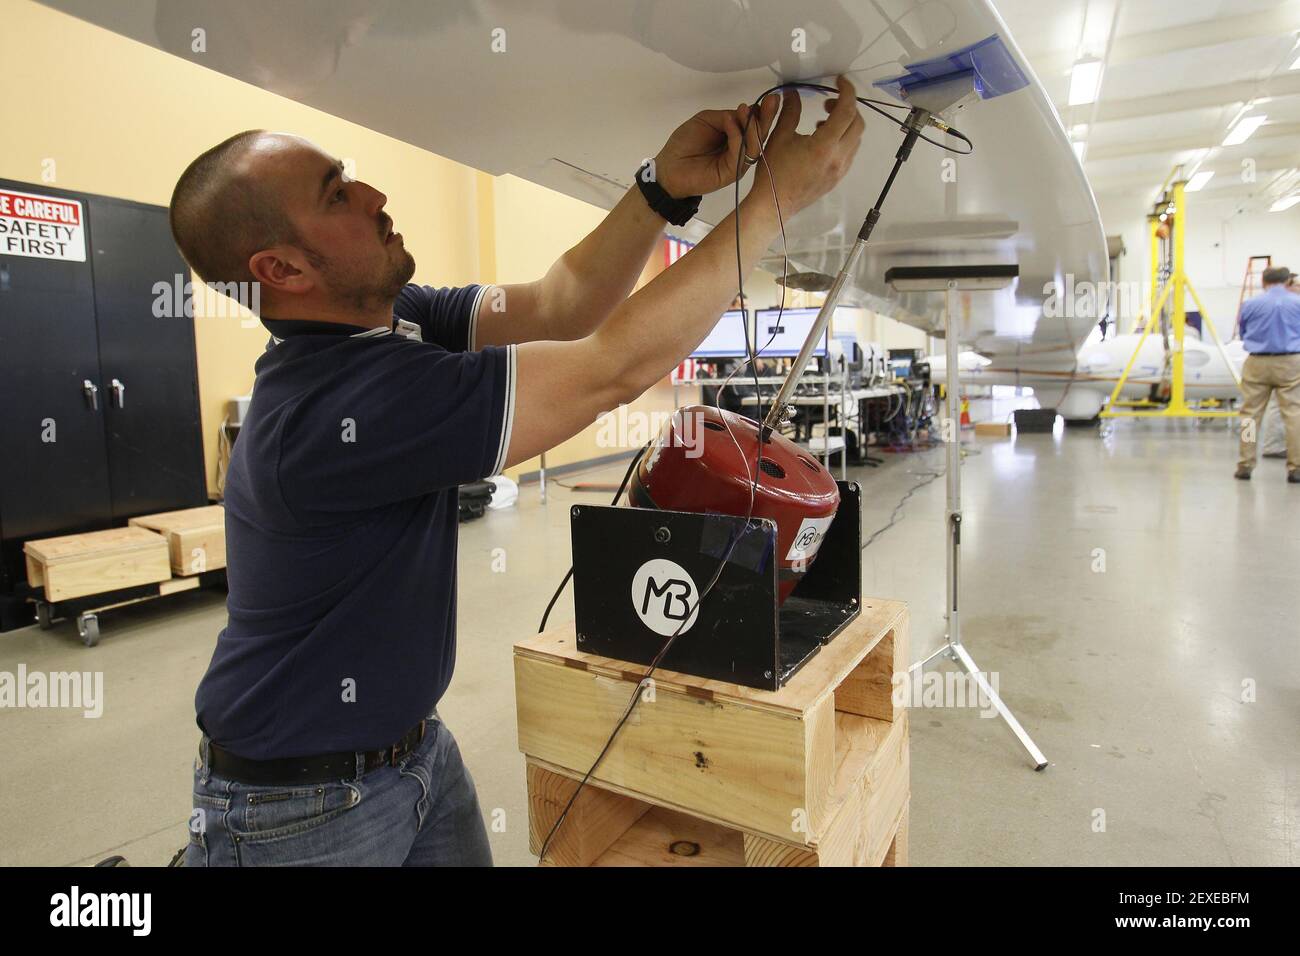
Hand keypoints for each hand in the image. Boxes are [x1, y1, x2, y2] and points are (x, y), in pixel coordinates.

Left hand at [653, 97, 779, 198]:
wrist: (669, 166)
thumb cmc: (685, 143)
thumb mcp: (707, 120)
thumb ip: (728, 117)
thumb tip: (748, 111)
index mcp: (736, 136)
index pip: (755, 124)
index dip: (763, 111)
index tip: (770, 97)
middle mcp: (741, 149)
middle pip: (760, 134)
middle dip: (767, 116)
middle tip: (773, 100)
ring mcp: (738, 162)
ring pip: (755, 144)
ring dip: (753, 125)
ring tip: (746, 109)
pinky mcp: (732, 172)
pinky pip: (740, 152)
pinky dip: (737, 135)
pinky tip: (730, 121)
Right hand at [748, 76, 863, 216]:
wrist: (774, 204)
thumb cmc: (774, 173)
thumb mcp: (779, 137)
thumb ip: (790, 111)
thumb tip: (793, 93)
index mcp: (824, 146)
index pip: (847, 111)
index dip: (846, 91)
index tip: (840, 81)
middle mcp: (838, 158)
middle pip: (857, 123)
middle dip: (847, 107)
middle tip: (828, 102)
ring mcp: (840, 170)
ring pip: (856, 138)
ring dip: (846, 124)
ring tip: (823, 122)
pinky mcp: (838, 177)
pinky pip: (850, 152)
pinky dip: (843, 139)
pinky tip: (824, 140)